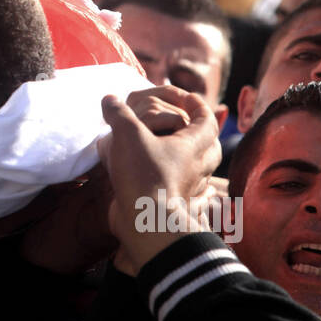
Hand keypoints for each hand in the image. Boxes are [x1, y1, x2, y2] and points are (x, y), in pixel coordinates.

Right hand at [101, 86, 220, 275]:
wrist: (146, 223)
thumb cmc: (145, 174)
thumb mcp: (127, 135)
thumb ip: (118, 113)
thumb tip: (109, 99)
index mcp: (196, 145)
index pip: (207, 119)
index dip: (197, 105)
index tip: (187, 97)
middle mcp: (199, 166)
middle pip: (210, 145)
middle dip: (198, 132)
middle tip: (183, 123)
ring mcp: (190, 187)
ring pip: (199, 167)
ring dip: (188, 155)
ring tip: (169, 147)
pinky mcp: (177, 203)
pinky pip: (185, 184)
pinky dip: (177, 175)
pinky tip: (160, 171)